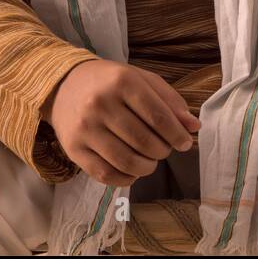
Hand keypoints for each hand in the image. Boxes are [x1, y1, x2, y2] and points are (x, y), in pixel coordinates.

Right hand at [48, 60, 201, 187]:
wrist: (64, 85)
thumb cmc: (110, 82)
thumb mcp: (141, 80)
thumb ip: (169, 101)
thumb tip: (193, 127)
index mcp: (122, 81)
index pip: (159, 116)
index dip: (177, 134)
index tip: (185, 143)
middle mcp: (100, 103)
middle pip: (145, 141)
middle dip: (163, 151)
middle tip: (164, 149)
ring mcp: (85, 128)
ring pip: (127, 161)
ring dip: (147, 167)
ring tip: (150, 161)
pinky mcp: (73, 149)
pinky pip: (106, 174)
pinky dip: (126, 178)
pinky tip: (133, 171)